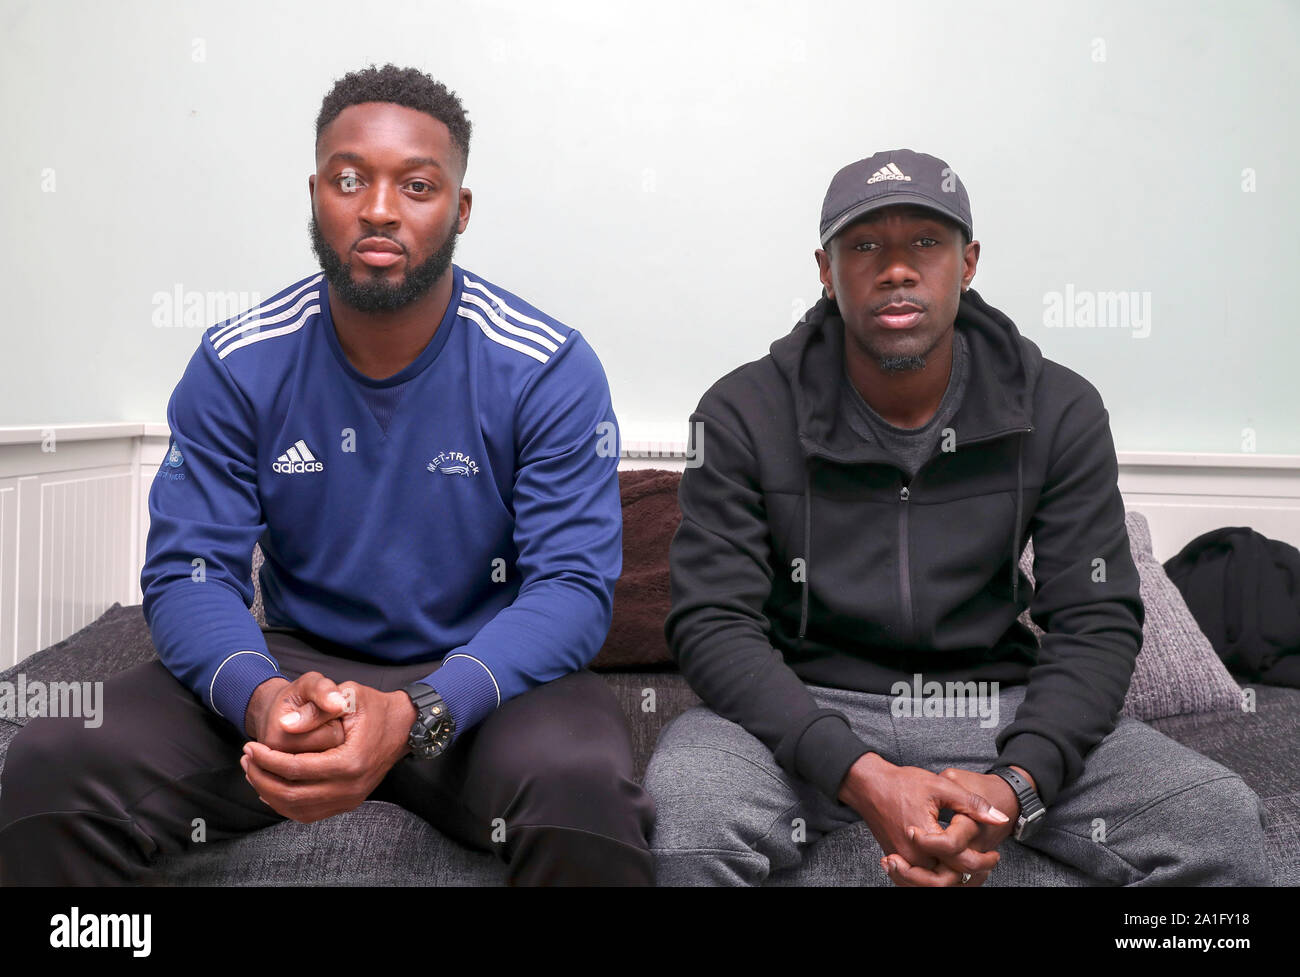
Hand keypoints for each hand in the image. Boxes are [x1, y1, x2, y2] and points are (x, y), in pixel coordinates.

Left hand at [240, 681, 416, 822]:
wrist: (403, 725)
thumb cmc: (374, 707)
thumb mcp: (347, 696)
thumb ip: (315, 711)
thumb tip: (285, 724)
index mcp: (349, 762)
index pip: (295, 768)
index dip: (266, 759)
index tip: (249, 746)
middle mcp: (350, 787)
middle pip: (291, 794)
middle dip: (261, 777)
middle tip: (246, 759)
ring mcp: (350, 799)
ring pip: (297, 809)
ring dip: (270, 792)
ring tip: (254, 771)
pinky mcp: (348, 803)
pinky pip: (309, 813)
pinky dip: (286, 804)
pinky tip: (272, 788)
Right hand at [889, 765, 1034, 885]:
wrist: (868, 785)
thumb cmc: (901, 783)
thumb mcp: (941, 786)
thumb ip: (972, 804)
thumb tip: (1000, 818)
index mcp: (926, 838)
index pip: (959, 862)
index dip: (982, 861)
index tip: (994, 854)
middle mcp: (912, 856)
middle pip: (946, 881)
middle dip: (969, 875)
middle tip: (987, 862)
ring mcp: (902, 860)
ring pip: (931, 884)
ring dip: (952, 880)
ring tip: (970, 868)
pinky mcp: (897, 859)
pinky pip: (917, 881)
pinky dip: (933, 880)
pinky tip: (947, 869)